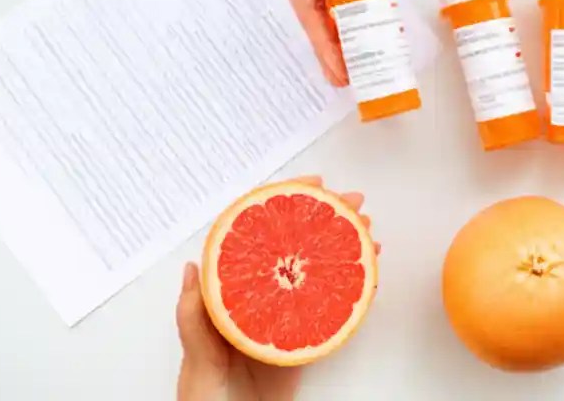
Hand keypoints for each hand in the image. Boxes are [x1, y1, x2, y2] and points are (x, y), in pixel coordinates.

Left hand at [175, 177, 375, 400]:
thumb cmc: (206, 400)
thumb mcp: (198, 359)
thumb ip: (194, 318)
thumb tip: (193, 266)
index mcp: (228, 294)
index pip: (255, 233)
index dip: (284, 200)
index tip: (314, 184)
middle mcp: (258, 297)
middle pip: (294, 244)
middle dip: (326, 216)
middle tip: (356, 201)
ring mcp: (283, 317)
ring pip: (317, 269)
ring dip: (345, 244)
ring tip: (370, 229)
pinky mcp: (303, 341)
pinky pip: (331, 308)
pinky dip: (353, 288)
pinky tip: (370, 275)